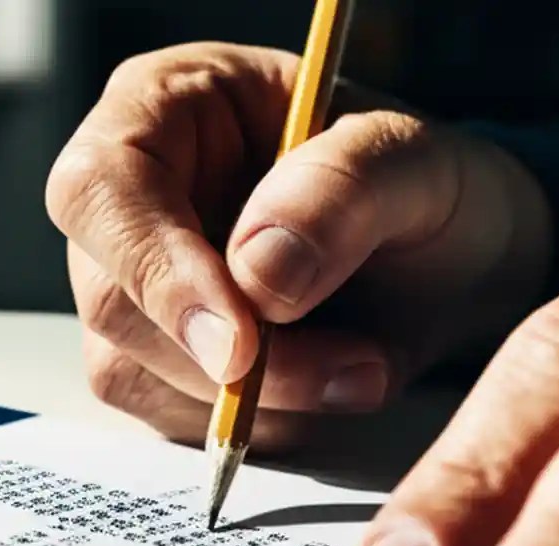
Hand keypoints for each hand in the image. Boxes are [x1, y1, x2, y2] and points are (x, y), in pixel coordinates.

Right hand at [46, 42, 551, 448]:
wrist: (456, 265)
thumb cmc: (430, 188)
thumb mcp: (420, 160)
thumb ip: (344, 190)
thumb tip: (257, 273)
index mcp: (163, 107)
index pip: (102, 187)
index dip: (154, 267)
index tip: (242, 341)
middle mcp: (126, 199)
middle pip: (110, 297)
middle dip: (225, 358)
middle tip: (350, 367)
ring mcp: (131, 286)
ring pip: (130, 371)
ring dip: (248, 403)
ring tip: (359, 367)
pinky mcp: (153, 359)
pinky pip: (167, 417)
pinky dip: (253, 426)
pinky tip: (323, 388)